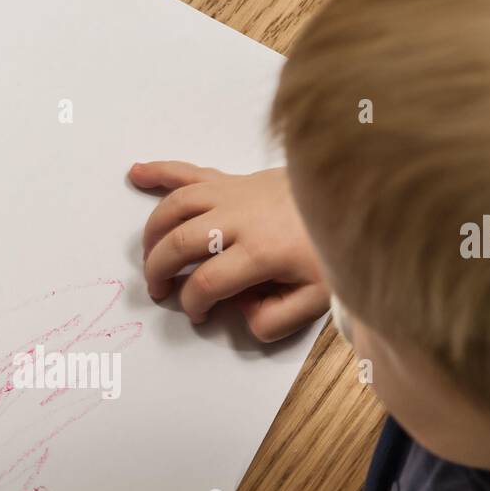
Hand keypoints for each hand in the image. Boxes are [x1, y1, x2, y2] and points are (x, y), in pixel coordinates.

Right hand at [129, 160, 329, 341]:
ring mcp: (235, 193)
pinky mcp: (235, 180)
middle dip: (160, 270)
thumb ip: (276, 319)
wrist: (354, 198)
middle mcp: (241, 217)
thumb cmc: (332, 250)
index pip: (207, 282)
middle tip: (159, 290)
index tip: (199, 313)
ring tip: (148, 254)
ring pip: (176, 206)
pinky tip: (136, 172)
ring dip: (153, 231)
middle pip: (180, 242)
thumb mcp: (315, 298)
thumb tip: (242, 314)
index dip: (193, 304)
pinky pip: (190, 172)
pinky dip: (160, 171)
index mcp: (262, 251)